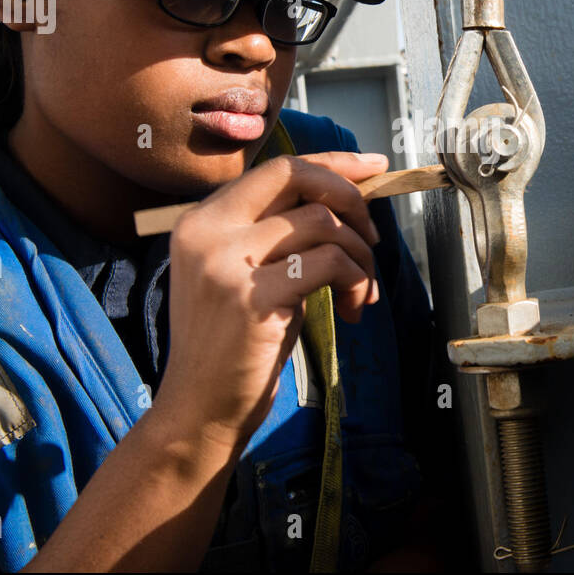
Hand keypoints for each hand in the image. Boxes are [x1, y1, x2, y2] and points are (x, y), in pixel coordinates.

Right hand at [155, 151, 388, 446]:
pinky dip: (355, 281)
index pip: (277, 168)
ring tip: (360, 291)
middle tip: (373, 234)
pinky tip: (352, 311)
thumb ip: (284, 236)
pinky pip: (329, 263)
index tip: (374, 167)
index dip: (332, 165)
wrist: (200, 409)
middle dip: (350, 196)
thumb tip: (349, 201)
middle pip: (296, 177)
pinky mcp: (253, 295)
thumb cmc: (234, 346)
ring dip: (359, 255)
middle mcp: (207, 230)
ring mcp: (226, 261)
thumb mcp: (250, 276)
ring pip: (323, 222)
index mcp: (201, 220)